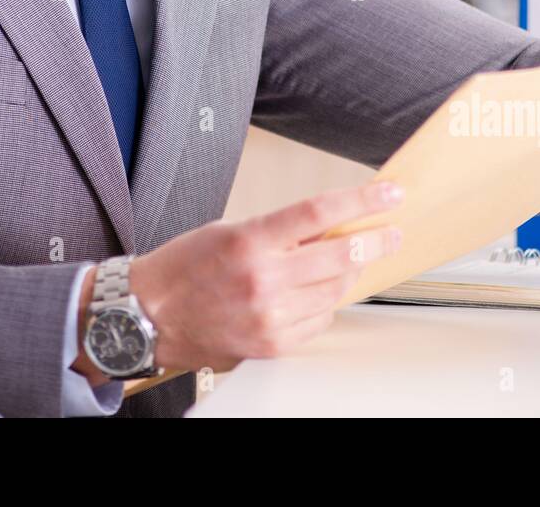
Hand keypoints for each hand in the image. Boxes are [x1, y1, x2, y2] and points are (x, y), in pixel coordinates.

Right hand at [105, 182, 403, 375]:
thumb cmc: (182, 268)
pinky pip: (319, 320)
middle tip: (391, 232)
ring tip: (353, 258)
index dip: (361, 201)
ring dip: (351, 271)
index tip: (388, 194)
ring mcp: (269, 316)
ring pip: (334, 290)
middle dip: (374, 241)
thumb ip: (278, 230)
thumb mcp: (228, 230)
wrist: (147, 315)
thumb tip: (327, 225)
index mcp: (249, 241)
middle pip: (339, 255)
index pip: (319, 213)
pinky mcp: (271, 344)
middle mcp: (263, 279)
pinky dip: (327, 303)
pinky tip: (322, 290)